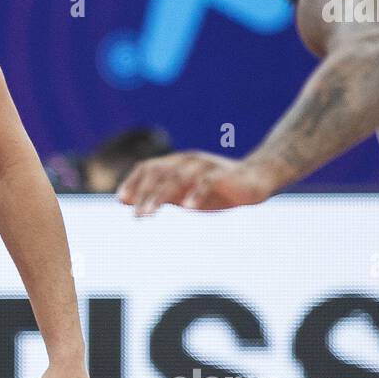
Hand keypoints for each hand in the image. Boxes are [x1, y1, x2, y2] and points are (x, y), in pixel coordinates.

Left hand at [116, 152, 278, 215]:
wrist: (257, 179)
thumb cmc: (216, 189)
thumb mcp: (182, 194)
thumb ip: (157, 195)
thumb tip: (125, 201)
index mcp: (176, 164)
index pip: (148, 167)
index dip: (133, 182)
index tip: (121, 202)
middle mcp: (188, 161)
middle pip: (159, 172)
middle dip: (143, 194)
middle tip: (135, 216)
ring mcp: (205, 166)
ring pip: (177, 176)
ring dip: (159, 196)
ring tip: (148, 214)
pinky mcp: (224, 175)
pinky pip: (206, 181)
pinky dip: (195, 193)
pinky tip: (187, 207)